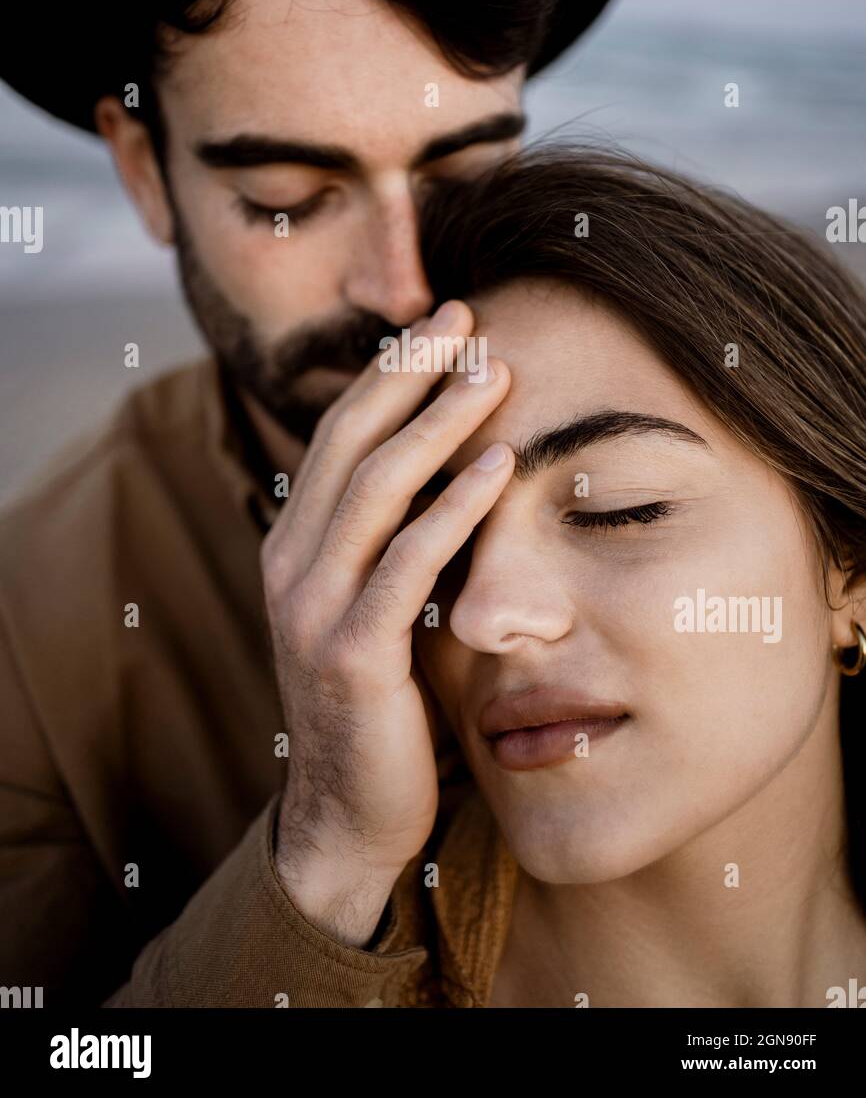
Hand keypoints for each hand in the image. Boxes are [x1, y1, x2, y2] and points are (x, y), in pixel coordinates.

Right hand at [260, 300, 512, 944]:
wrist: (350, 812)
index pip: (338, 434)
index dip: (388, 372)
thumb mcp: (368, 605)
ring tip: (494, 372)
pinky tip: (499, 466)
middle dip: (409, 372)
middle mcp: (291, 565)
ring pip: (374, 489)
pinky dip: (454, 508)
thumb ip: (387, 541)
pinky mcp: (353, 655)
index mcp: (293, 545)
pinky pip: (407, 564)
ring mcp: (315, 609)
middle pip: (350, 442)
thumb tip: (444, 465)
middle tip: (468, 318)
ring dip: (437, 423)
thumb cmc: (377, 699)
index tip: (441, 321)